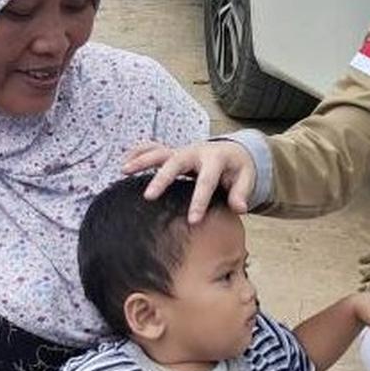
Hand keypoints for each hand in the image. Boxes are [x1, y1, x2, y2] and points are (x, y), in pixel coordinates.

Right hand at [122, 140, 255, 223]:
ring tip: (124, 171)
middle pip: (177, 162)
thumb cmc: (237, 168)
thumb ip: (241, 192)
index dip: (200, 201)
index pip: (206, 181)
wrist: (232, 149)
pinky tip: (124, 163)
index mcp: (215, 159)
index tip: (192, 221)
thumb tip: (239, 208)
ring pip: (160, 152)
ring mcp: (182, 150)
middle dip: (162, 178)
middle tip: (149, 197)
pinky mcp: (173, 152)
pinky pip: (153, 149)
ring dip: (142, 160)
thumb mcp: (246, 178)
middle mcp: (195, 151)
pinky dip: (138, 153)